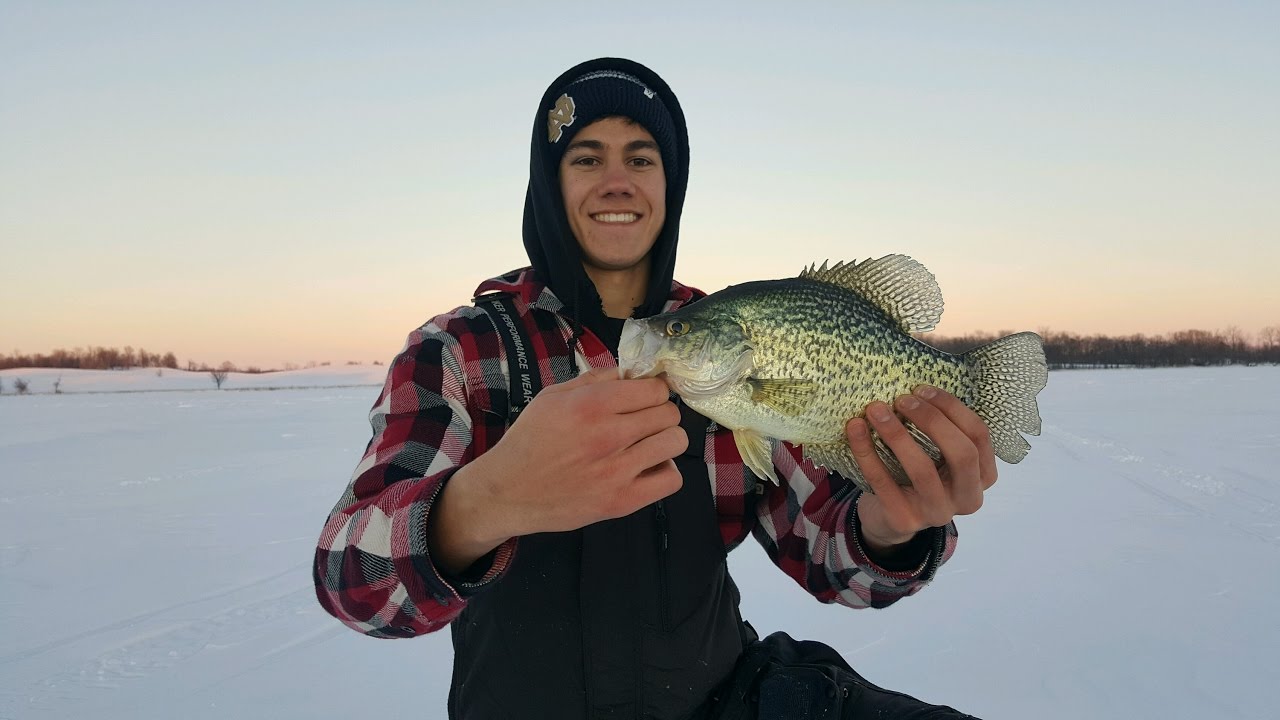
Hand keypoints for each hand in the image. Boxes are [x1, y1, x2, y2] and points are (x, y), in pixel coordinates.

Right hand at [430, 367, 685, 572]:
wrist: (507, 492)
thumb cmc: (530, 440)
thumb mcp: (552, 396)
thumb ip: (595, 380)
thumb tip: (634, 374)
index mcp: (590, 405)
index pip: (655, 389)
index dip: (652, 391)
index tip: (643, 398)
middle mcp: (607, 435)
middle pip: (669, 414)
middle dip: (659, 413)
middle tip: (643, 421)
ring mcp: (617, 472)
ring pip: (676, 442)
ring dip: (665, 440)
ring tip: (646, 444)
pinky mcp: (621, 502)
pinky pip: (671, 480)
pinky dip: (664, 471)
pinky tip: (646, 468)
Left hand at [845, 385, 995, 555]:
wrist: (889, 519)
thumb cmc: (916, 476)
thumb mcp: (938, 457)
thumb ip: (939, 431)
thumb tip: (914, 389)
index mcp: (983, 477)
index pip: (979, 436)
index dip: (952, 408)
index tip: (922, 389)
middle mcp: (967, 498)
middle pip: (962, 454)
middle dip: (931, 420)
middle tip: (901, 399)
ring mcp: (937, 513)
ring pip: (922, 469)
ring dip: (896, 434)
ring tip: (875, 409)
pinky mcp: (904, 519)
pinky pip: (883, 481)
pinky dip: (866, 451)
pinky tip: (855, 428)